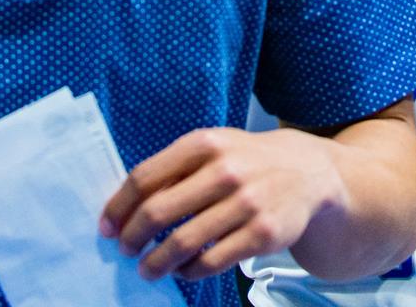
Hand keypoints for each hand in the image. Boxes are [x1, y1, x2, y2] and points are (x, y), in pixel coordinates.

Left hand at [100, 127, 342, 282]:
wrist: (309, 172)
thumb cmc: (248, 161)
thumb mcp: (214, 149)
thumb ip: (174, 170)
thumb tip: (125, 208)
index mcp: (205, 144)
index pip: (145, 177)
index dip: (118, 207)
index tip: (106, 227)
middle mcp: (226, 171)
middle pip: (158, 212)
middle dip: (132, 238)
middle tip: (125, 250)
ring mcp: (247, 203)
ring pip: (182, 243)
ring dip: (155, 263)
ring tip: (146, 270)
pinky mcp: (263, 234)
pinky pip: (211, 262)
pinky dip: (188, 272)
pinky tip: (182, 270)